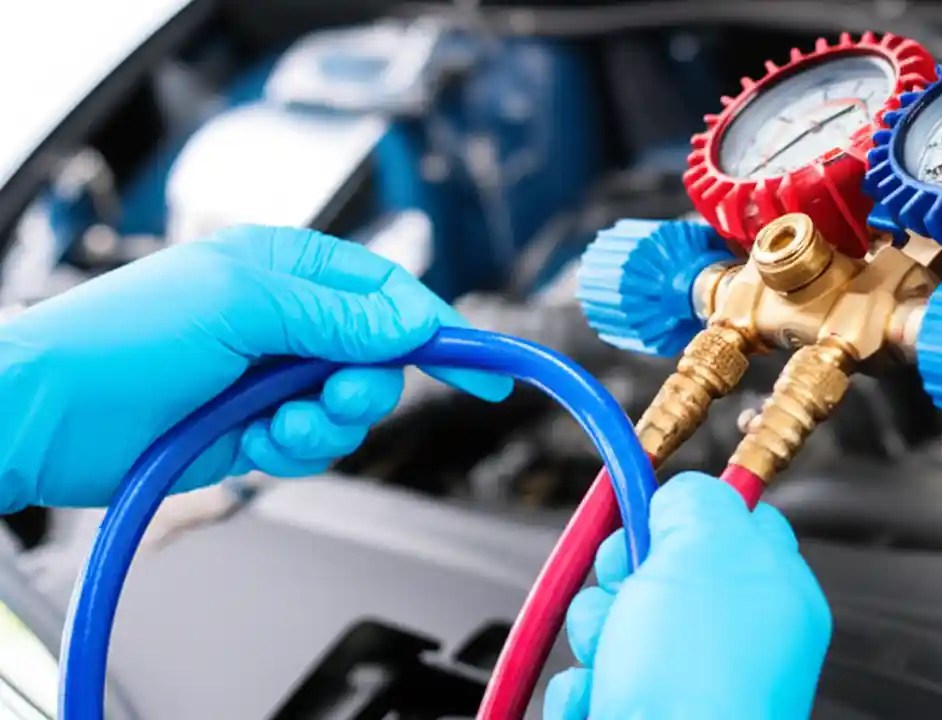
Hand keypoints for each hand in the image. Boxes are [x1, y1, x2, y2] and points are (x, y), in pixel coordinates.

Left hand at [0, 225, 511, 510]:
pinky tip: (258, 443)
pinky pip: (315, 444)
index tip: (483, 363)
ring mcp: (274, 376)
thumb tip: (406, 327)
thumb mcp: (240, 305)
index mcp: (288, 268)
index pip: (388, 293)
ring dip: (328, 422)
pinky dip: (297, 450)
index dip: (438, 327)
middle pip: (381, 356)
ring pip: (352, 407)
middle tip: (338, 393)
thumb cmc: (124, 335)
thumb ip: (334, 318)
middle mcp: (288, 320)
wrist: (52, 412)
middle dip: (368, 384)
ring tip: (278, 421)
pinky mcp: (258, 428)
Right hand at [544, 472, 831, 718]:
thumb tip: (675, 497)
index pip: (729, 523)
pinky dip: (585, 690)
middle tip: (629, 596)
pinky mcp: (641, 715)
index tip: (649, 517)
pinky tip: (603, 701)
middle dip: (618, 577)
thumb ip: (693, 499)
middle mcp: (734, 640)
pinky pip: (592, 681)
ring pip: (614, 624)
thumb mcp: (705, 545)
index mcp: (770, 591)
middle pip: (655, 570)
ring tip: (615, 661)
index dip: (678, 513)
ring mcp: (687, 684)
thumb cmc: (701, 683)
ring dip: (595, 634)